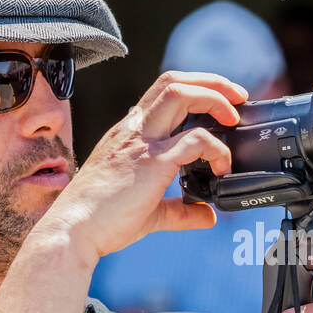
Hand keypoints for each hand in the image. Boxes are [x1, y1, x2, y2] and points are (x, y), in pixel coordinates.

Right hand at [38, 71, 246, 259]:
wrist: (74, 231)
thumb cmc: (102, 222)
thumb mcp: (150, 214)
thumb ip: (180, 211)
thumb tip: (208, 216)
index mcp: (129, 134)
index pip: (163, 93)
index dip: (195, 89)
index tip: (220, 104)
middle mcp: (134, 129)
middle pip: (173, 81)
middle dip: (212, 82)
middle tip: (238, 98)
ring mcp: (142, 142)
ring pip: (180, 93)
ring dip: (215, 99)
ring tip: (233, 119)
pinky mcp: (152, 162)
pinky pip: (195, 138)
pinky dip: (217, 147)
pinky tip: (222, 166)